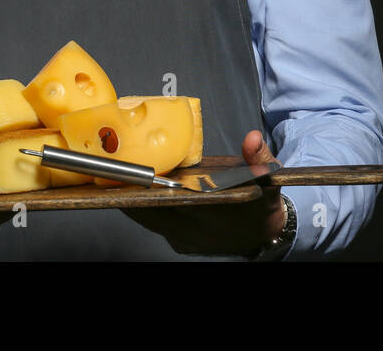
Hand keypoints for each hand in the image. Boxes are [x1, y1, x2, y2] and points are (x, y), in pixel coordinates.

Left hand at [121, 129, 286, 256]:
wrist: (265, 238)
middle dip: (132, 193)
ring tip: (116, 181)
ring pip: (149, 220)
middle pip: (152, 212)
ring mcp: (185, 240)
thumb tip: (252, 139)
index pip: (172, 203)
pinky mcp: (180, 243)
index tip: (131, 174)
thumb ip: (260, 159)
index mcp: (212, 217)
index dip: (148, 189)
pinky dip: (143, 210)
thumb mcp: (269, 181)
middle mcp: (194, 233)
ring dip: (134, 202)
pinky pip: (154, 226)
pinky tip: (134, 194)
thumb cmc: (262, 208)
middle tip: (113, 172)